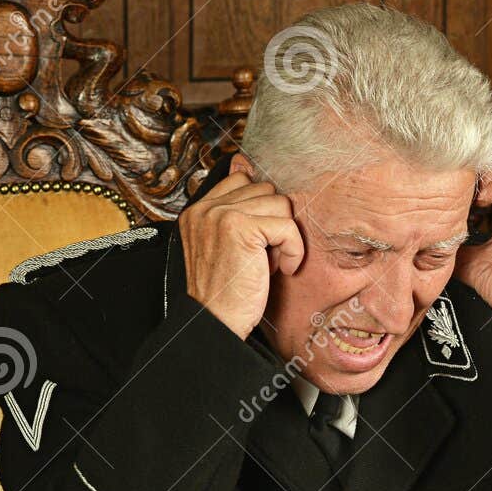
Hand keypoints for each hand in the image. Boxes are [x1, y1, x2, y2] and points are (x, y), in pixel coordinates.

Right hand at [178, 171, 303, 338]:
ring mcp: (221, 215)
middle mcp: (206, 208)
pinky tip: (281, 270)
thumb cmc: (226, 293)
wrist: (216, 322)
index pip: (241, 180)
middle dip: (274, 222)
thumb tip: (247, 168)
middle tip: (265, 256)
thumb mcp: (226, 248)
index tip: (260, 239)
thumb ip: (236, 214)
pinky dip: (293, 251)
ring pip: (280, 204)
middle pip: (265, 189)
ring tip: (270, 263)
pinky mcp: (241, 227)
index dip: (261, 208)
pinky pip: (287, 227)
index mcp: (198, 211)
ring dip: (284, 236)